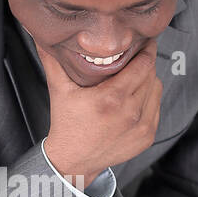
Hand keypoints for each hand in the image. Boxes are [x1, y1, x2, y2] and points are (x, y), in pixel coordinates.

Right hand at [38, 36, 161, 187]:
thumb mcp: (59, 90)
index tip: (143, 41)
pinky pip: (156, 107)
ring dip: (148, 80)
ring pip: (157, 89)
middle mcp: (130, 113)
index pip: (143, 65)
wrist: (73, 161)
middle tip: (136, 56)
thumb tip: (40, 35)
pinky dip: (149, 99)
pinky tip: (135, 97)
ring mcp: (141, 127)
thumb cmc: (67, 124)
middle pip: (151, 75)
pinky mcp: (147, 137)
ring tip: (134, 77)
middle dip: (145, 63)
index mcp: (111, 99)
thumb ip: (53, 60)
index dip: (146, 50)